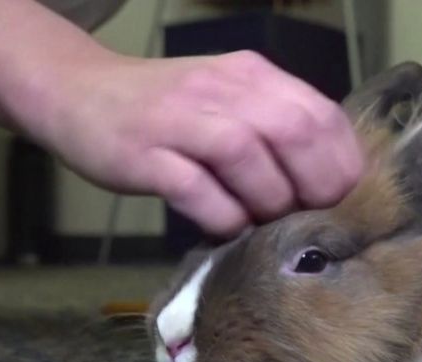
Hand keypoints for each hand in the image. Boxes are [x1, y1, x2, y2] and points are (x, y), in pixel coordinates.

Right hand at [33, 50, 364, 236]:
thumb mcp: (230, 101)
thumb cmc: (168, 107)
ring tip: (264, 223)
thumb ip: (276, 128)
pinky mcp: (144, 154)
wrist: (79, 91)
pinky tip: (226, 226)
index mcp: (253, 76)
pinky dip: (223, 216)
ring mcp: (180, 118)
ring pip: (248, 156)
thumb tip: (327, 183)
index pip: (322, 114)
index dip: (342, 164)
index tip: (339, 199)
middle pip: (295, 130)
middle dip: (316, 185)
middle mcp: (222, 89)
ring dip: (268, 202)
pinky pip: (197, 190)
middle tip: (308, 218)